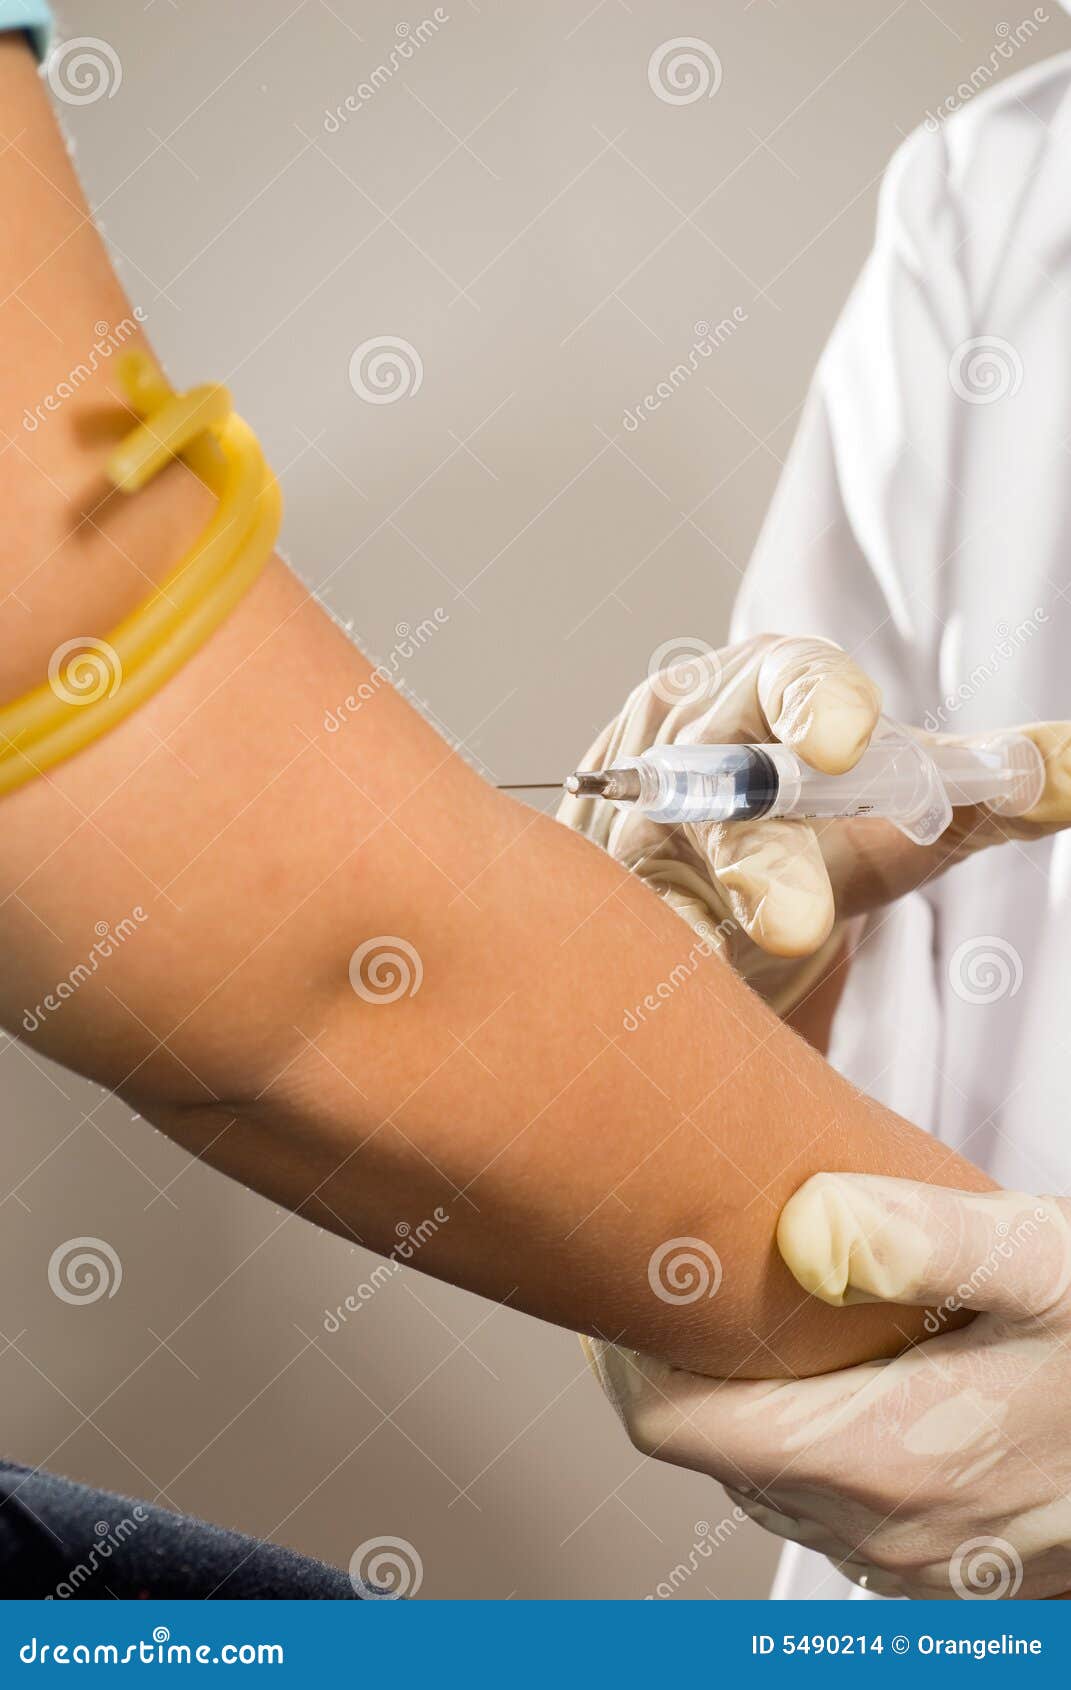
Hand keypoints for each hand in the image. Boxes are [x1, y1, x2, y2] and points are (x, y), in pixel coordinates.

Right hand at [558, 633, 1070, 1013]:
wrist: (715, 882)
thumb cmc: (815, 824)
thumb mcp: (904, 807)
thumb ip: (986, 788)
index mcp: (762, 688)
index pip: (788, 678)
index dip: (816, 705)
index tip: (847, 742)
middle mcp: (685, 740)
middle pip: (717, 782)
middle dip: (756, 853)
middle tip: (796, 921)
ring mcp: (635, 822)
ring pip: (661, 864)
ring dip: (696, 921)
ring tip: (724, 969)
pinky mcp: (615, 900)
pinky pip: (636, 936)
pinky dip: (652, 968)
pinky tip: (679, 997)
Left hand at [585, 1175, 1070, 1599]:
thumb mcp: (1045, 1261)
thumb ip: (922, 1238)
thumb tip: (803, 1222)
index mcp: (880, 1455)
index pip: (675, 1427)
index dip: (628, 1356)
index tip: (624, 1281)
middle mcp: (880, 1529)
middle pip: (711, 1453)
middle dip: (680, 1368)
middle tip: (681, 1274)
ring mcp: (911, 1562)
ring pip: (764, 1482)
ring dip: (741, 1405)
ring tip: (750, 1314)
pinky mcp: (943, 1568)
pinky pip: (828, 1508)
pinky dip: (803, 1444)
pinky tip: (838, 1375)